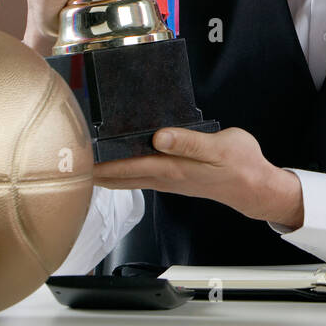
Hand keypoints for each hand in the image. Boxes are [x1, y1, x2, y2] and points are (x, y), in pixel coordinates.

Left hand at [93, 127, 304, 228]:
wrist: (255, 188)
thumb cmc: (240, 166)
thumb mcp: (219, 148)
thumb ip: (188, 142)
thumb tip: (159, 137)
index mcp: (172, 167)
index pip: (126, 166)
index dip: (100, 163)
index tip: (76, 158)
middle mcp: (165, 176)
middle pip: (120, 176)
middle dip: (95, 170)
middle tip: (69, 162)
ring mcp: (169, 180)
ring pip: (128, 177)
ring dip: (107, 172)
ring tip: (86, 162)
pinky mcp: (175, 178)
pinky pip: (141, 176)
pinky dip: (124, 171)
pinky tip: (120, 163)